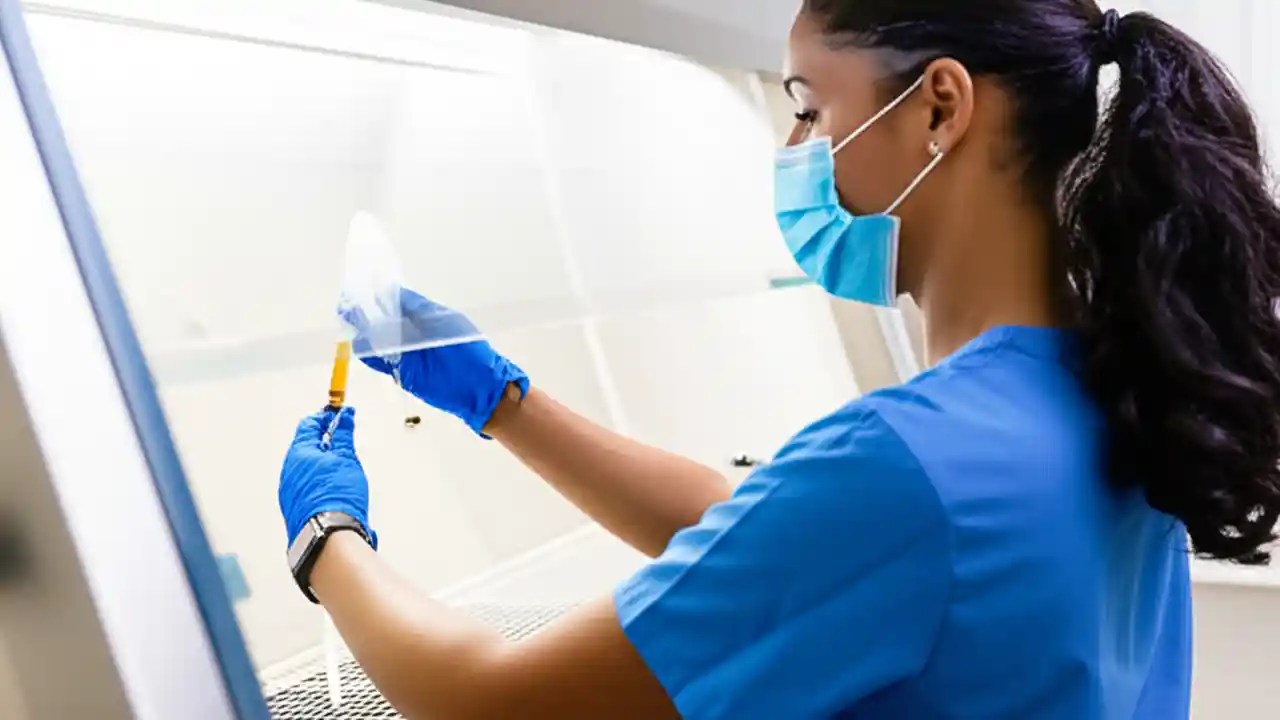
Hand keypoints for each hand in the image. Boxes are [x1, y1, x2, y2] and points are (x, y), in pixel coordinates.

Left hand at [279, 408, 376, 547]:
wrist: (328, 534)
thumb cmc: (336, 497)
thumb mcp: (347, 458)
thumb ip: (344, 434)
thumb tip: (344, 416)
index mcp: (298, 452)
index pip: (309, 424)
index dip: (326, 418)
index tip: (341, 417)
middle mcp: (289, 470)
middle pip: (306, 446)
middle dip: (326, 442)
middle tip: (345, 443)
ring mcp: (289, 489)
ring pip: (306, 468)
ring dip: (323, 464)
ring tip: (344, 470)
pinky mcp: (294, 506)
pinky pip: (306, 486)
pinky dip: (319, 481)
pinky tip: (335, 489)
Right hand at [340, 288, 528, 435]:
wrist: (479, 388)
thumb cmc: (467, 349)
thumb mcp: (444, 322)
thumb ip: (417, 309)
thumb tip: (394, 291)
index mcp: (425, 316)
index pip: (397, 300)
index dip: (379, 294)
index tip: (361, 285)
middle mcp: (413, 332)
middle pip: (384, 319)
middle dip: (365, 311)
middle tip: (346, 303)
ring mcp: (406, 353)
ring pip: (379, 339)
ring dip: (363, 330)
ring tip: (346, 318)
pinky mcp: (403, 372)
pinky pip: (380, 360)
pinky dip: (367, 352)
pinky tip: (356, 342)